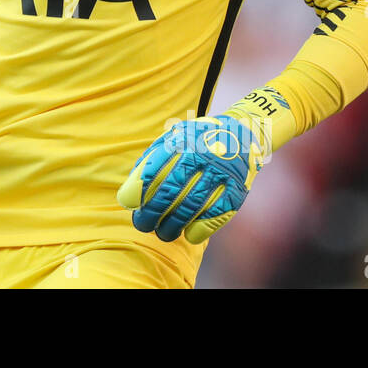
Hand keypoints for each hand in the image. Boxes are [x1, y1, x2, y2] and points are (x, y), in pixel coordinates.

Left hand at [116, 113, 265, 243]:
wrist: (239, 133)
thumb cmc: (195, 141)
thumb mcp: (173, 138)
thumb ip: (152, 159)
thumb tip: (132, 191)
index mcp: (179, 141)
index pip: (152, 170)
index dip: (137, 191)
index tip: (129, 204)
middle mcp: (199, 155)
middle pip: (170, 191)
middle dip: (152, 213)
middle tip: (142, 225)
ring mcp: (219, 171)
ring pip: (191, 205)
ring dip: (173, 225)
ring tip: (163, 234)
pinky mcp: (236, 187)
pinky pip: (217, 212)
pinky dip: (201, 228)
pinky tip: (189, 235)